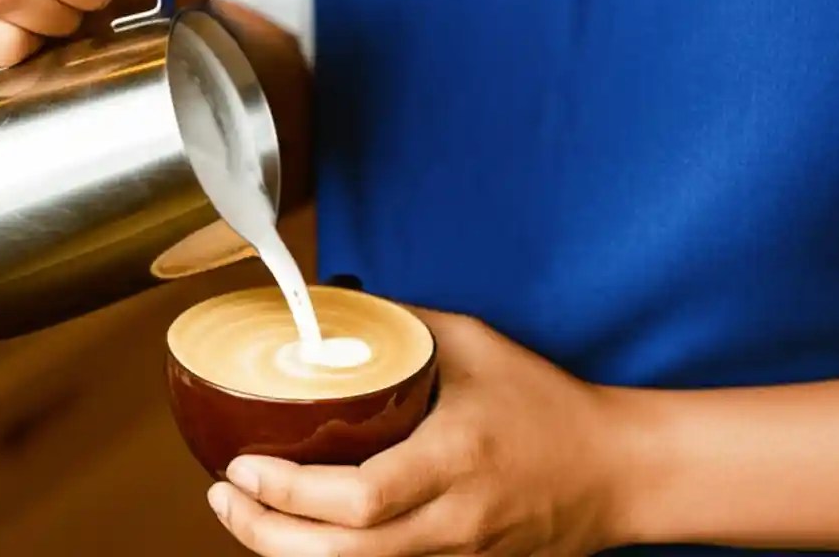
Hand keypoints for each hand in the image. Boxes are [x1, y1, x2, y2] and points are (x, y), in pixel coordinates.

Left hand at [207, 309, 643, 556]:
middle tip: (223, 496)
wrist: (616, 474)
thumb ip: (406, 325)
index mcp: (456, 461)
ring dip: (286, 552)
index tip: (241, 465)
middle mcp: (452, 521)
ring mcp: (455, 556)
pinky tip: (296, 531)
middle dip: (264, 536)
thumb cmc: (550, 406)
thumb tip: (337, 306)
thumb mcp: (478, 345)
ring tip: (243, 513)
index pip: (357, 500)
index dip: (287, 494)